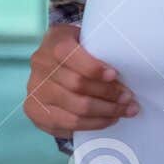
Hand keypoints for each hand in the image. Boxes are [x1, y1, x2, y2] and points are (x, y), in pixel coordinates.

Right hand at [23, 23, 137, 136]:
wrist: (52, 61)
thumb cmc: (79, 48)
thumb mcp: (88, 38)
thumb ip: (101, 50)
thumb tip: (128, 72)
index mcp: (54, 42)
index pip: (69, 55)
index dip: (93, 67)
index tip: (114, 75)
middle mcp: (40, 66)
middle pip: (77, 86)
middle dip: (108, 94)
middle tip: (129, 98)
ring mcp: (34, 90)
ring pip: (74, 109)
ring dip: (105, 113)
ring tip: (124, 111)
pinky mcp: (34, 111)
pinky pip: (67, 125)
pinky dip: (92, 124)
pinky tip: (107, 120)